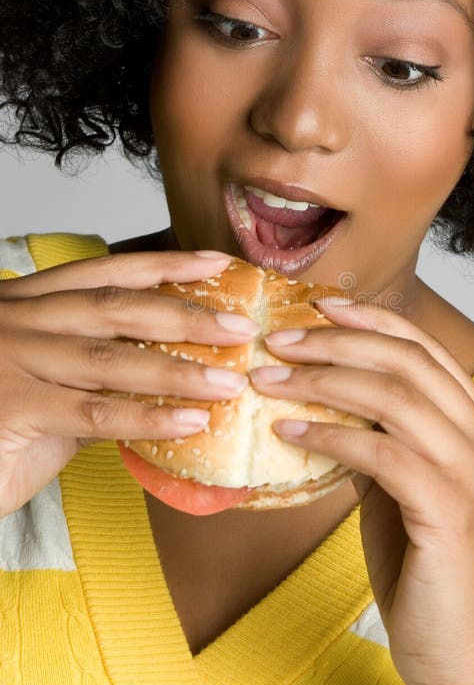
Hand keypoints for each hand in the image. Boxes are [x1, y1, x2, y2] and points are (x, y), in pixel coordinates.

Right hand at [0, 249, 259, 517]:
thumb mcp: (40, 382)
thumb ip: (87, 372)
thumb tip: (155, 372)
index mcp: (25, 306)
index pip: (104, 274)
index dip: (164, 265)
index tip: (216, 263)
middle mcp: (17, 323)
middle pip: (115, 308)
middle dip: (184, 314)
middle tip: (240, 326)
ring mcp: (14, 363)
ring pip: (110, 358)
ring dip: (178, 369)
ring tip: (231, 380)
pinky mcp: (16, 411)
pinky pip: (95, 414)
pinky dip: (148, 417)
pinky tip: (191, 421)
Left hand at [249, 297, 473, 684]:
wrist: (458, 649)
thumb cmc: (426, 563)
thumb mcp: (403, 486)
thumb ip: (380, 438)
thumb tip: (323, 399)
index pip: (425, 349)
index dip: (371, 321)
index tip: (319, 306)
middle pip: (407, 363)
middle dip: (336, 343)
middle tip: (279, 340)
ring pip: (393, 399)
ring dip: (321, 382)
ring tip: (268, 380)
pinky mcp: (452, 510)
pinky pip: (380, 453)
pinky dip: (329, 434)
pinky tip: (288, 430)